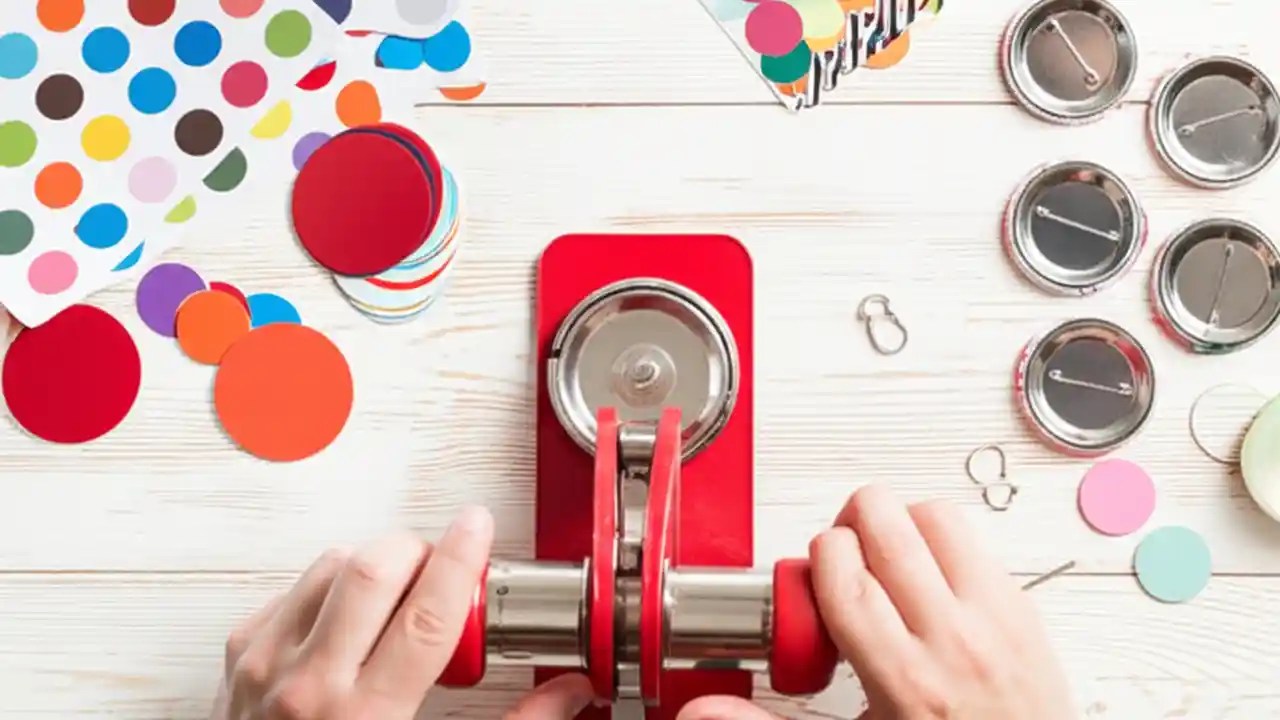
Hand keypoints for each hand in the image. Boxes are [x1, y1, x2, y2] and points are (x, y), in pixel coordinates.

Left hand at [210, 507, 593, 719]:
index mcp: (367, 719)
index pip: (425, 615)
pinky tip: (350, 622)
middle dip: (417, 552)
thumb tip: (567, 694)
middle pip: (371, 570)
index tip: (478, 530)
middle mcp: (308, 688)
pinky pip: (293, 590)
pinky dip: (329, 589)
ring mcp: (265, 667)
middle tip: (440, 570)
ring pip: (330, 567)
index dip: (460, 560)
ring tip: (397, 600)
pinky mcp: (238, 656)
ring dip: (373, 566)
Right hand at [679, 485, 1073, 719]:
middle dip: (851, 525)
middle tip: (844, 560)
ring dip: (900, 526)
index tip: (815, 577)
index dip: (818, 558)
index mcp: (905, 680)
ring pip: (935, 516)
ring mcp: (997, 618)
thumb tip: (705, 708)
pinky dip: (943, 544)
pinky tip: (929, 582)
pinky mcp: (1024, 609)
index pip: (843, 573)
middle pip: (887, 522)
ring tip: (885, 564)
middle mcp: (954, 639)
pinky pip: (976, 540)